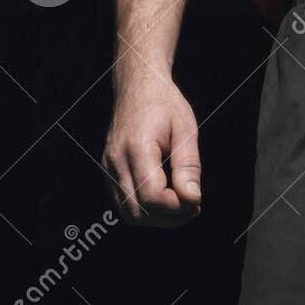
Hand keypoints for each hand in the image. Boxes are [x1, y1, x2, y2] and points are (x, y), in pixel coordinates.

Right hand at [102, 70, 202, 227]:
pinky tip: (163, 198)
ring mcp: (108, 168)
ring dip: (157, 218)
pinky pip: (123, 203)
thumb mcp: (185, 129)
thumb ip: (188, 166)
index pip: (152, 198)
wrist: (137, 86)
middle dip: (169, 218)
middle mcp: (116, 161)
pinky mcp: (108, 171)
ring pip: (129, 214)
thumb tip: (192, 198)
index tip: (196, 200)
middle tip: (192, 205)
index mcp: (136, 149)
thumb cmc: (163, 103)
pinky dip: (145, 209)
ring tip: (179, 203)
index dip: (176, 207)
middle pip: (138, 213)